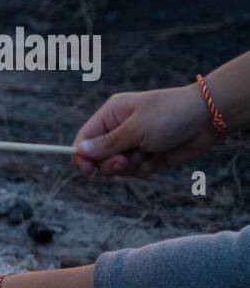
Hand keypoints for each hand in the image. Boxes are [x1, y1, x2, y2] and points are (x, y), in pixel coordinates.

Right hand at [72, 84, 216, 177]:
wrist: (207, 119)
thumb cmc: (170, 115)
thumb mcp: (136, 128)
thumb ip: (107, 143)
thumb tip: (79, 151)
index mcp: (110, 115)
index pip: (84, 139)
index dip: (81, 156)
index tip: (88, 171)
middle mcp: (118, 130)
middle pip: (97, 158)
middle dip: (110, 164)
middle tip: (124, 162)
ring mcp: (133, 144)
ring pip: (117, 168)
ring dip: (131, 166)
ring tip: (148, 154)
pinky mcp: (147, 156)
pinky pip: (135, 172)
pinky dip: (145, 168)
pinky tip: (158, 157)